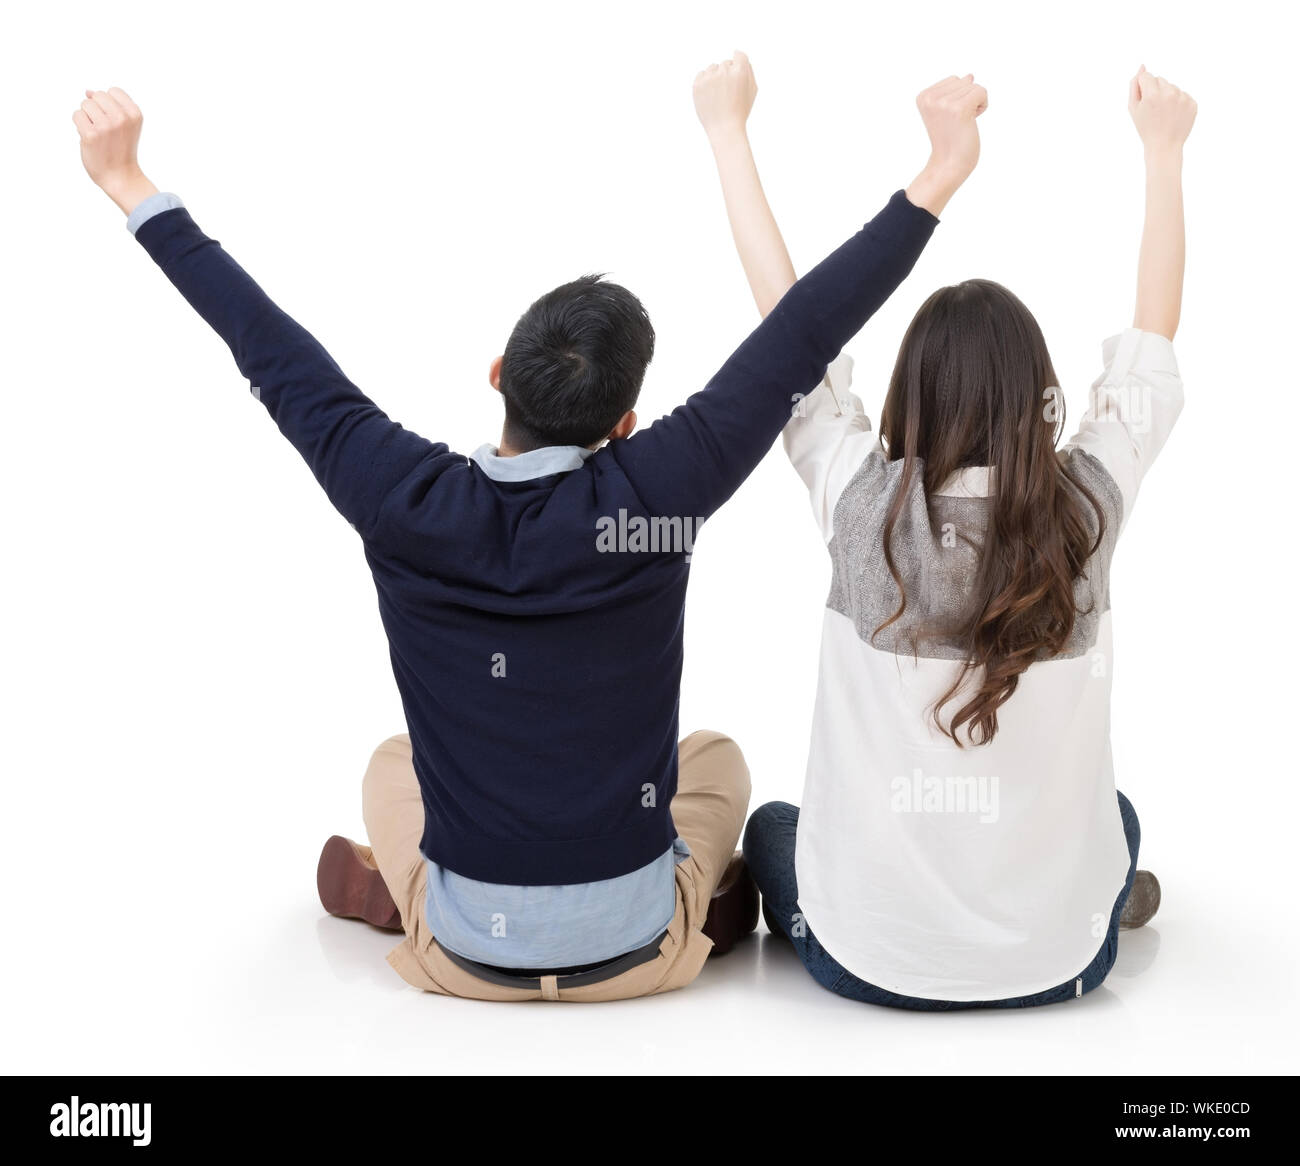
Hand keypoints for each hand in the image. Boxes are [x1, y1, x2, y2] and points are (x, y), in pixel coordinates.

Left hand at [72, 87, 157, 213]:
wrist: (120, 177)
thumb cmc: (121, 149)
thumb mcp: (127, 124)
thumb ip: (112, 105)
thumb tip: (87, 91)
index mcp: (135, 114)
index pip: (113, 91)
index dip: (110, 104)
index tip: (116, 122)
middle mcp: (122, 118)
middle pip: (98, 95)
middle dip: (97, 109)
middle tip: (105, 129)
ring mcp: (106, 126)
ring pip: (86, 104)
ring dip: (88, 117)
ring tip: (98, 133)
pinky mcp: (91, 134)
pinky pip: (77, 115)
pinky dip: (80, 125)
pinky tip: (90, 138)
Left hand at [693, 52, 757, 138]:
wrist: (724, 129)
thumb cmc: (740, 111)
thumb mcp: (752, 90)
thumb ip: (748, 70)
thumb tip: (738, 55)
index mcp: (740, 71)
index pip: (739, 54)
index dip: (738, 63)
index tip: (736, 72)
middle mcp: (724, 71)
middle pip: (725, 63)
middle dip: (727, 74)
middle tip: (729, 93)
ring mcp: (710, 77)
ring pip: (713, 67)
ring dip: (716, 76)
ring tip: (719, 95)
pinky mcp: (697, 84)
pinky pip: (701, 74)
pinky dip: (705, 82)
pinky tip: (711, 95)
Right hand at [905, 74, 987, 215]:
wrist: (949, 165)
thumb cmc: (950, 140)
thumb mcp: (947, 111)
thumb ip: (955, 91)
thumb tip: (970, 75)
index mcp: (923, 97)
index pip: (953, 80)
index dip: (957, 98)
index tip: (950, 118)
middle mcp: (930, 98)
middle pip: (963, 80)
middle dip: (967, 99)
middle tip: (957, 122)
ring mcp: (944, 103)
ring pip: (974, 86)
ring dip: (974, 104)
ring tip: (963, 123)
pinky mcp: (959, 109)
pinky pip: (982, 92)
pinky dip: (982, 106)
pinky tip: (971, 121)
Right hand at [1128, 66, 1195, 156]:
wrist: (1164, 146)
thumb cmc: (1146, 128)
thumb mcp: (1133, 109)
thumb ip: (1135, 86)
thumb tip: (1142, 67)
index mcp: (1152, 94)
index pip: (1146, 76)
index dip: (1142, 89)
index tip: (1144, 102)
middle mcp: (1169, 93)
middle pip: (1160, 79)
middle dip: (1155, 90)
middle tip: (1154, 110)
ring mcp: (1183, 97)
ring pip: (1172, 86)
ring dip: (1167, 96)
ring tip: (1164, 113)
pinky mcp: (1192, 102)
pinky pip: (1183, 94)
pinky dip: (1178, 102)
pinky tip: (1174, 115)